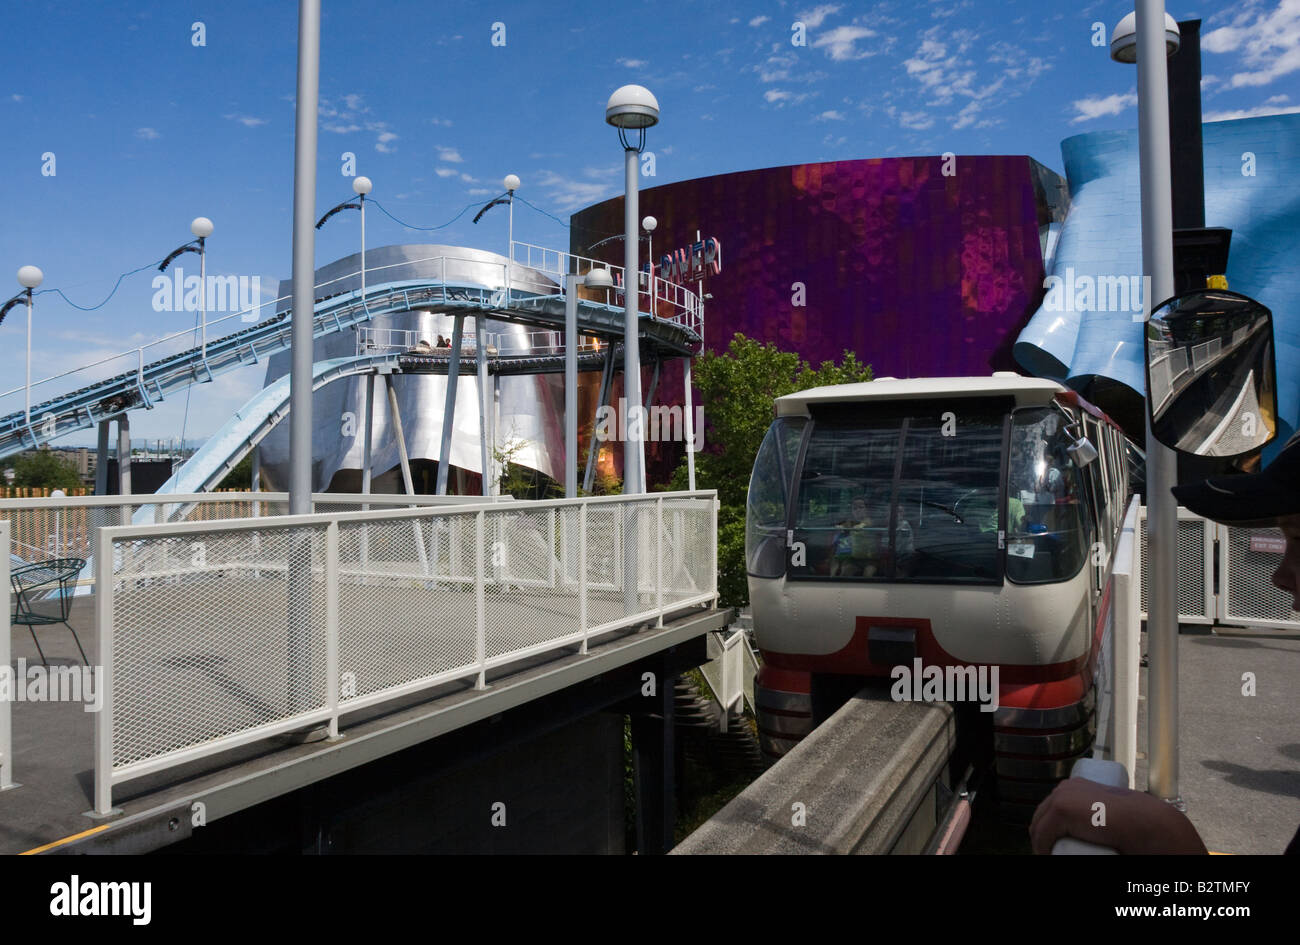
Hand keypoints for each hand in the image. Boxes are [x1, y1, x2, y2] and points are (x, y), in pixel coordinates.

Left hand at [1029, 778, 1207, 854]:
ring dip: (1045, 845)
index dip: (1051, 832)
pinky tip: (1047, 856)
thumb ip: (1101, 814)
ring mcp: (1062, 796)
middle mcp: (1065, 788)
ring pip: (1041, 827)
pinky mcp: (1061, 809)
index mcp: (1075, 787)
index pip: (1052, 812)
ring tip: (1056, 856)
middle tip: (1059, 854)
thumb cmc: (1137, 823)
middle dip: (1046, 839)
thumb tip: (1095, 831)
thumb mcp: (1110, 814)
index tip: (1060, 848)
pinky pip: (1042, 834)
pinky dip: (1042, 848)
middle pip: (1043, 818)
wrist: (1150, 823)